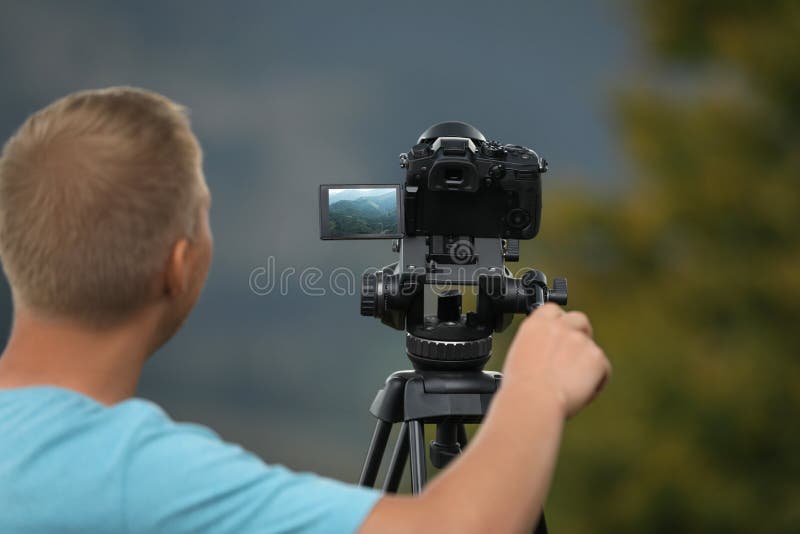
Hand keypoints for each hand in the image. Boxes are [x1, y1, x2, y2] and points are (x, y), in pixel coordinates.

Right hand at [502, 303, 610, 417]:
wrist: (533, 399)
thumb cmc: (521, 386)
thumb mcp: (519, 355)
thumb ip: (537, 344)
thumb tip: (548, 352)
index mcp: (537, 324)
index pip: (553, 310)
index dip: (559, 323)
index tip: (559, 336)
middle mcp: (559, 326)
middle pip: (578, 319)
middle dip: (581, 333)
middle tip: (576, 356)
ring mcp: (579, 339)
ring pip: (592, 349)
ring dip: (586, 364)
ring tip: (571, 387)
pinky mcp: (596, 356)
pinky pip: (603, 368)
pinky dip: (597, 381)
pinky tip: (580, 394)